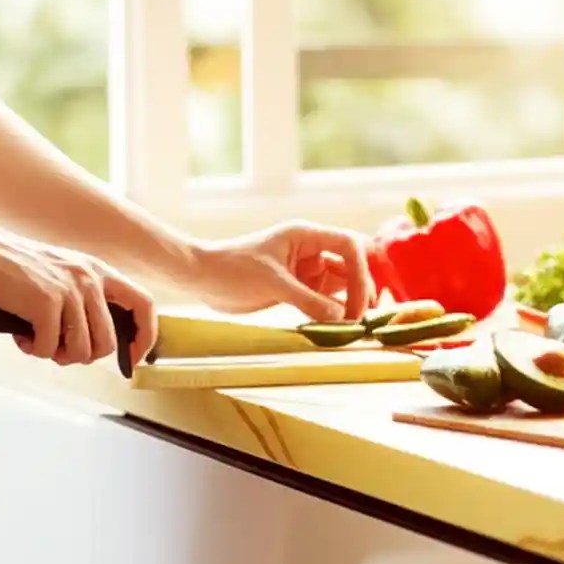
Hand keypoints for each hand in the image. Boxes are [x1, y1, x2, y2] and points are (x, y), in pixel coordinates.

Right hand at [0, 228, 157, 366]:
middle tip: (59, 351)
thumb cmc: (12, 268)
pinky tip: (21, 334)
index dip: (144, 336)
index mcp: (98, 270)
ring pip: (81, 351)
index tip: (133, 357)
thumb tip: (93, 340)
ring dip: (57, 354)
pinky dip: (33, 349)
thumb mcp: (62, 274)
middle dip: (83, 356)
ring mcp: (70, 291)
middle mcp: (90, 279)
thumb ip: (83, 299)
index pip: (144, 304)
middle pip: (108, 342)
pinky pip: (48, 348)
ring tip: (37, 340)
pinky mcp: (47, 304)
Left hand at [193, 219, 375, 321]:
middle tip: (361, 317)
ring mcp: (305, 271)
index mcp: (305, 236)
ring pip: (341, 284)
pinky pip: (325, 300)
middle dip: (360, 288)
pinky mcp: (298, 289)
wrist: (202, 279)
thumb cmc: (232, 269)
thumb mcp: (272, 283)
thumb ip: (307, 299)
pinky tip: (338, 328)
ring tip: (355, 326)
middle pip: (351, 265)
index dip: (360, 269)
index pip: (348, 244)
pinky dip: (334, 313)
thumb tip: (340, 318)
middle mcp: (310, 251)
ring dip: (350, 302)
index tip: (359, 299)